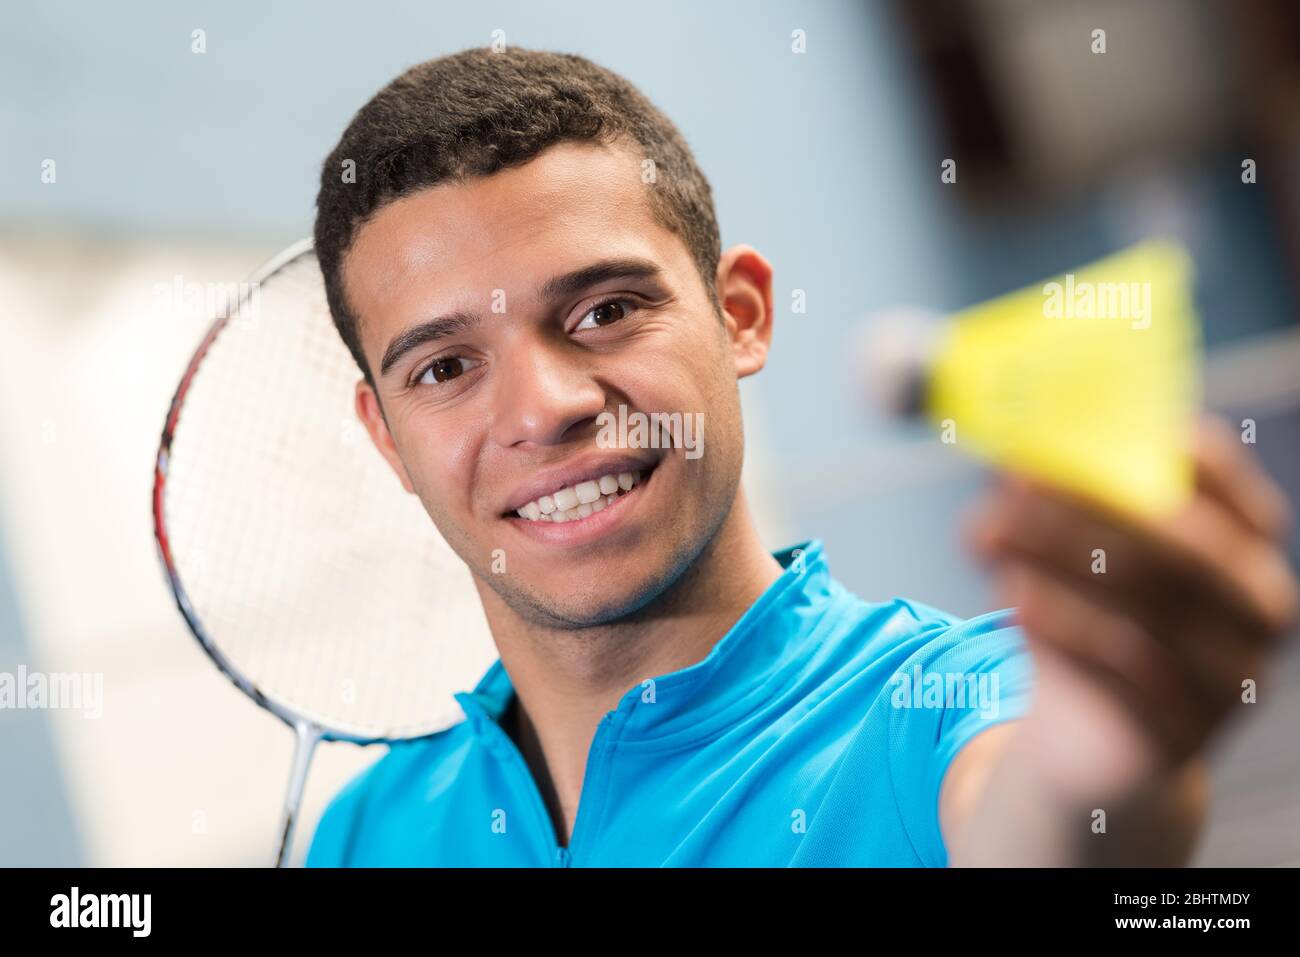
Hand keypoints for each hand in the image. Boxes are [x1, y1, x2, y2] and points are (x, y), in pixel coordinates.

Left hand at [965, 416, 1298, 800]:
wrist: (1090, 748)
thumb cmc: (1086, 626)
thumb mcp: (1074, 562)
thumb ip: (1055, 503)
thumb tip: (1012, 451)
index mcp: (1244, 551)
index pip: (1236, 497)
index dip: (1183, 462)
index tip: (1107, 428)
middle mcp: (1255, 610)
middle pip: (1187, 551)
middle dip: (1091, 510)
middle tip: (1012, 487)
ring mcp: (1228, 676)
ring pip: (1154, 612)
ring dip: (1060, 564)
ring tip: (987, 536)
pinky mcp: (1184, 731)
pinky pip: (1132, 676)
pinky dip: (1070, 632)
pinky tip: (1016, 601)